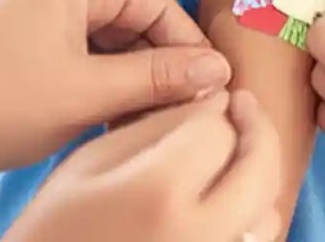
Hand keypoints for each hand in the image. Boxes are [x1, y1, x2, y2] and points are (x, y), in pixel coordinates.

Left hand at [0, 0, 232, 191]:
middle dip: (153, 59)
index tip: (208, 86)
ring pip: (94, 28)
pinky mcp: (0, 23)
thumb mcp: (87, 96)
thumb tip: (216, 69)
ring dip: (120, 69)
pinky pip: (63, 38)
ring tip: (133, 117)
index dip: (185, 43)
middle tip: (175, 108)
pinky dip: (86, 71)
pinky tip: (95, 111)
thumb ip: (158, 78)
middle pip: (124, 9)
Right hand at [5, 91, 283, 241]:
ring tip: (235, 151)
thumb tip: (211, 103)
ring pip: (269, 209)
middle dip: (257, 129)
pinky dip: (254, 214)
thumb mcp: (88, 163)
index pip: (216, 129)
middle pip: (260, 168)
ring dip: (259, 172)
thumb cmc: (55, 227)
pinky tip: (229, 197)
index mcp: (159, 192)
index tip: (210, 96)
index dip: (215, 105)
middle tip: (242, 106)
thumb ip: (153, 125)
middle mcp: (201, 232)